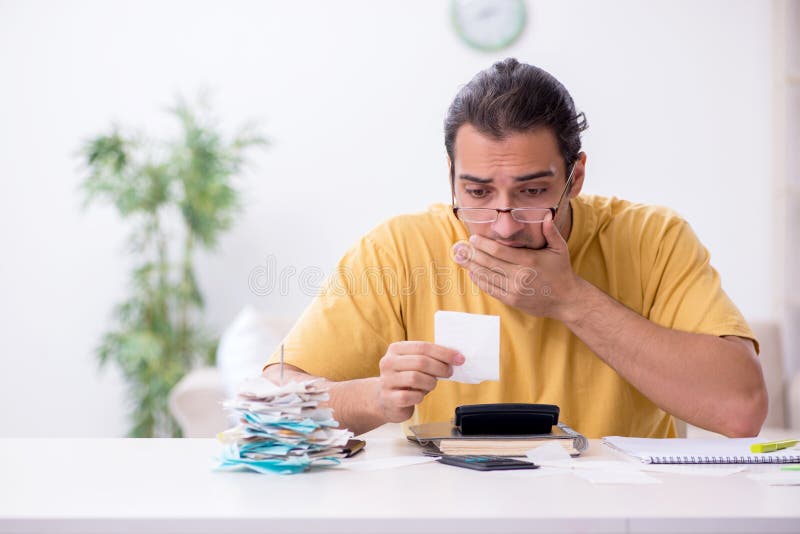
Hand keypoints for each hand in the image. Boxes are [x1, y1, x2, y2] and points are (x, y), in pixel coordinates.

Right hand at [376, 341, 463, 422]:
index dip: (444, 352)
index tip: (459, 359)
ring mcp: (386, 380)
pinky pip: (410, 396)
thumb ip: (430, 358)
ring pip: (415, 378)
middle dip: (440, 367)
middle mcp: (388, 362)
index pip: (423, 347)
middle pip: (421, 362)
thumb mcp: (414, 363)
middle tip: (449, 372)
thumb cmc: (406, 378)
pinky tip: (419, 395)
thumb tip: (455, 357)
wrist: (385, 400)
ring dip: (430, 383)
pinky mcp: (389, 398)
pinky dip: (420, 396)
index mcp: (396, 349)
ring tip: (431, 384)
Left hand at [453, 212, 580, 319]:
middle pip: (489, 263)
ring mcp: (514, 290)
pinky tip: (472, 273)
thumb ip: (551, 232)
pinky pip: (491, 289)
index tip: (473, 239)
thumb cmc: (561, 272)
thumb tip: (546, 214)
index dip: (483, 245)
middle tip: (459, 247)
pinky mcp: (512, 300)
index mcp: (529, 261)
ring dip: (472, 267)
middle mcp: (519, 276)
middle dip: (472, 254)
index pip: (499, 251)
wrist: (566, 300)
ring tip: (460, 258)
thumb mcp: (559, 249)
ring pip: (487, 276)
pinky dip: (479, 281)